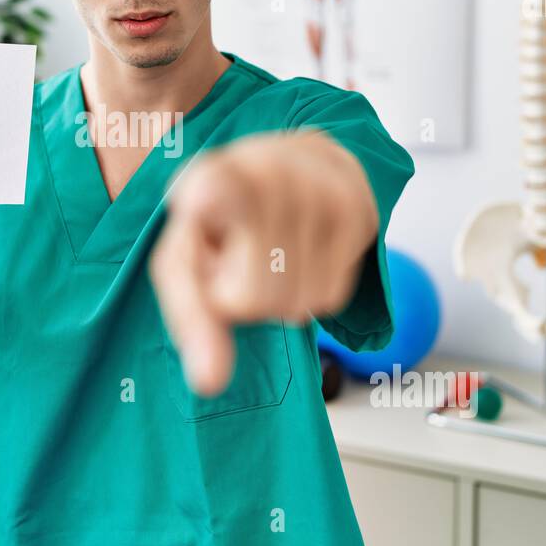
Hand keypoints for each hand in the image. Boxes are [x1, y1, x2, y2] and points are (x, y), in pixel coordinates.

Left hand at [149, 130, 378, 396]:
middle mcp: (268, 175)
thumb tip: (210, 382)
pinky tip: (302, 251)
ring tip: (270, 252)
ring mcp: (319, 191)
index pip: (214, 193)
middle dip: (242, 300)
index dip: (209, 198)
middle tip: (237, 261)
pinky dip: (310, 289)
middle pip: (255, 300)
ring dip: (279, 296)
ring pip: (296, 306)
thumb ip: (191, 318)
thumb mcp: (187, 259)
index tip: (200, 196)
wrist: (298, 164)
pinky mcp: (358, 213)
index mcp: (211, 178)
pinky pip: (330, 298)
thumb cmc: (228, 219)